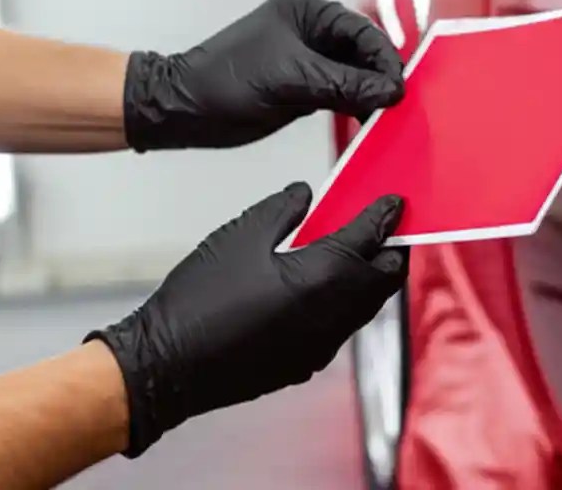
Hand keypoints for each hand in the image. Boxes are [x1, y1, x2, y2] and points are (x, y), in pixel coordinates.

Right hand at [87, 183, 406, 456]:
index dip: (386, 216)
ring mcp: (322, 345)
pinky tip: (325, 289)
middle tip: (384, 228)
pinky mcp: (307, 364)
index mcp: (322, 277)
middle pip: (384, 278)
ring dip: (369, 279)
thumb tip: (306, 195)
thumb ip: (282, 210)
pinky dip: (346, 304)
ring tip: (358, 255)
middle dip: (389, 250)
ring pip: (366, 307)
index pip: (371, 239)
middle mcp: (333, 315)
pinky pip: (342, 329)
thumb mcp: (240, 235)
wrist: (167, 366)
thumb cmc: (198, 300)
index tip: (394, 203)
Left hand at [123, 0, 403, 150]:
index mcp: (307, 10)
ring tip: (382, 118)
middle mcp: (311, 30)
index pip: (363, 32)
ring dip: (369, 96)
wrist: (185, 110)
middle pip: (363, 53)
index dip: (385, 60)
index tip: (399, 88)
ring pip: (355, 76)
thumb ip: (345, 84)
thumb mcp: (292, 79)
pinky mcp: (305, 86)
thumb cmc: (223, 81)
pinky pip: (341, 94)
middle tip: (397, 106)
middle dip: (380, 78)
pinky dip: (354, 107)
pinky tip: (364, 122)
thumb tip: (390, 90)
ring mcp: (309, 59)